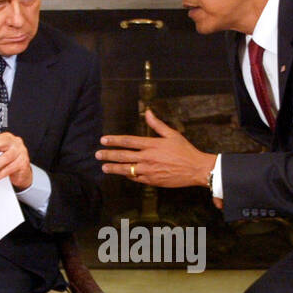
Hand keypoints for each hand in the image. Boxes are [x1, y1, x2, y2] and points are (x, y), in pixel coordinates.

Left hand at [0, 132, 32, 189]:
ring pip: (7, 161)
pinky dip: (0, 175)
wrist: (22, 168)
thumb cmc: (8, 157)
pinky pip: (11, 169)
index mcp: (8, 138)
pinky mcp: (24, 164)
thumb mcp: (0, 151)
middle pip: (5, 152)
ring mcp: (21, 154)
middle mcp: (16, 144)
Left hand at [96, 108, 215, 187]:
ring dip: (114, 168)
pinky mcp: (152, 181)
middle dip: (109, 155)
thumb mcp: (172, 134)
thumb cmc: (185, 151)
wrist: (195, 169)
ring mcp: (148, 171)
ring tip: (104, 167)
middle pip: (123, 156)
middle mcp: (147, 158)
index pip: (128, 141)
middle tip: (97, 155)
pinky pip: (136, 178)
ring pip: (127, 169)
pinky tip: (123, 174)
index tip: (103, 140)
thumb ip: (157, 124)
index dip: (114, 140)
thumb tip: (148, 111)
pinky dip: (128, 175)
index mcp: (151, 145)